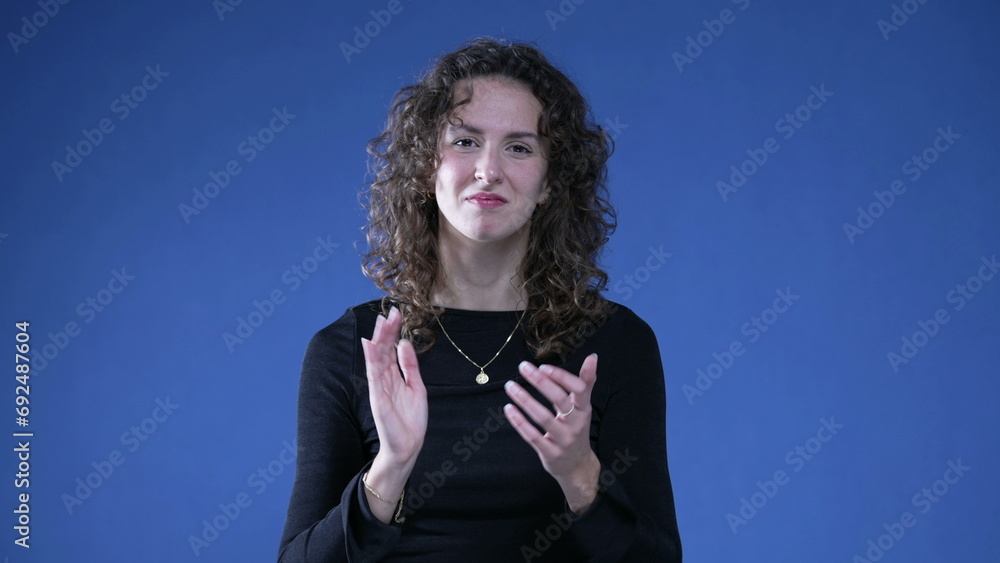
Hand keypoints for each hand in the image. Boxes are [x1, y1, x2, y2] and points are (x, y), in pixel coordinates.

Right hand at [361, 306, 427, 466]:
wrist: (408, 446)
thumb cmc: (411, 419)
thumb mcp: (416, 386)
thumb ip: (409, 365)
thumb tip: (405, 343)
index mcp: (394, 376)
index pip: (391, 349)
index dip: (392, 332)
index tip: (395, 314)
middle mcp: (384, 380)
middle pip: (383, 350)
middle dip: (386, 331)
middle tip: (390, 312)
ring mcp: (379, 388)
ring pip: (377, 359)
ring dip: (378, 340)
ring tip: (380, 323)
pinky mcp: (378, 398)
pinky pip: (373, 376)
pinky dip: (372, 360)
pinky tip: (370, 345)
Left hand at [503, 353, 600, 514]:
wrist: (578, 466)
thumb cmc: (576, 429)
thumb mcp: (583, 407)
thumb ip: (585, 383)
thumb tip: (593, 357)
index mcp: (584, 409)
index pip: (579, 389)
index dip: (562, 377)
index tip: (544, 366)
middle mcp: (576, 424)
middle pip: (559, 400)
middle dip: (540, 381)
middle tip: (523, 366)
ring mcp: (563, 440)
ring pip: (543, 417)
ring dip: (525, 400)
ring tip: (510, 386)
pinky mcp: (550, 453)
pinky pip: (533, 436)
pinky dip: (519, 422)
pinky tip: (509, 409)